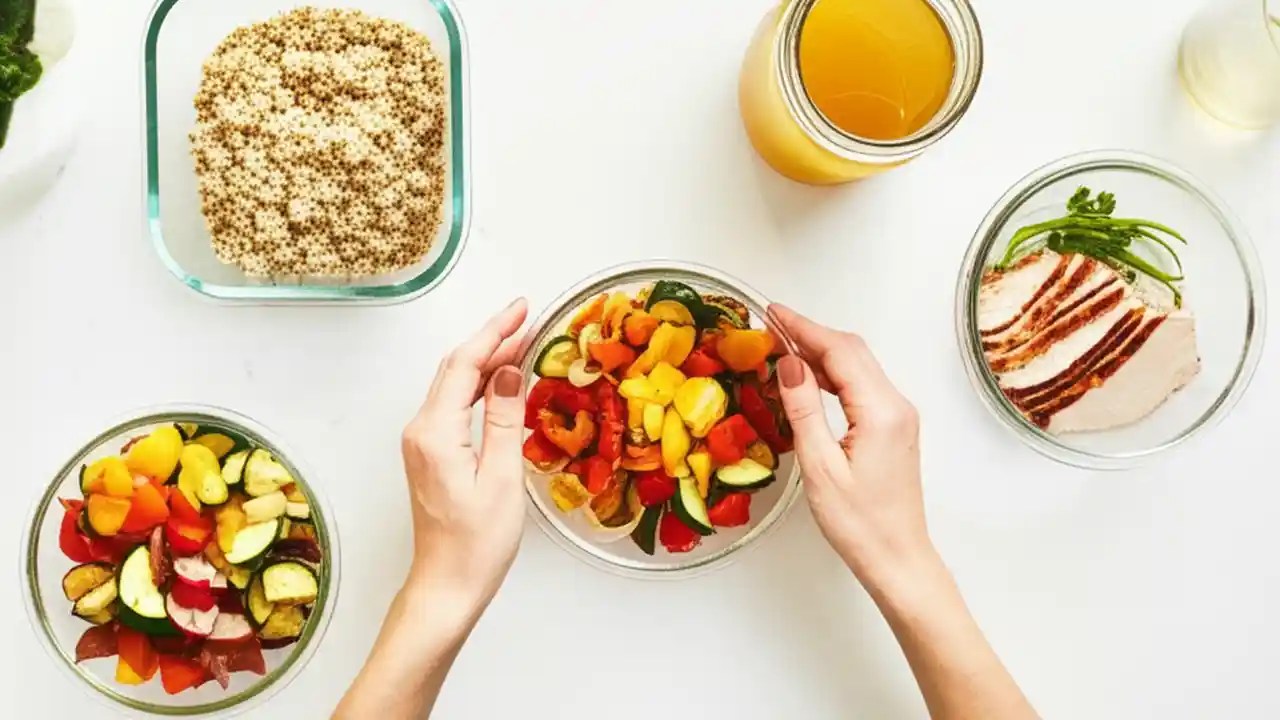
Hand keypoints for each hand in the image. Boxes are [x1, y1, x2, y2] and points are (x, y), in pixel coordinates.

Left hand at [401, 298, 529, 606]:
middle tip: (527, 319)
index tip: (522, 310)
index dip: (495, 332)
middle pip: (455, 368)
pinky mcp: (429, 454)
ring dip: (486, 361)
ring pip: (453, 385)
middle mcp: (420, 431)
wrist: (447, 586)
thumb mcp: (503, 479)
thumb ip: (505, 419)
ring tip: (522, 343)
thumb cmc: (476, 544)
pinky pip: (453, 405)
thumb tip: (511, 372)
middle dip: (491, 339)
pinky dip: (479, 386)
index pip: (464, 364)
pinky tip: (502, 383)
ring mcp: (421, 443)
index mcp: (436, 433)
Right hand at [767, 304, 932, 583]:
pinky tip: (808, 378)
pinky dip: (833, 373)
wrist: (897, 558)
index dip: (804, 328)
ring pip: (858, 366)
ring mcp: (898, 416)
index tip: (773, 313)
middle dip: (811, 333)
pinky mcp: (893, 428)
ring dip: (821, 352)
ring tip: (782, 347)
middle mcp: (896, 406)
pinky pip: (862, 386)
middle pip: (852, 351)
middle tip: (771, 325)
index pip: (840, 351)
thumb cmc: (860, 525)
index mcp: (881, 411)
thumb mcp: (820, 467)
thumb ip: (804, 410)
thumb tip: (790, 365)